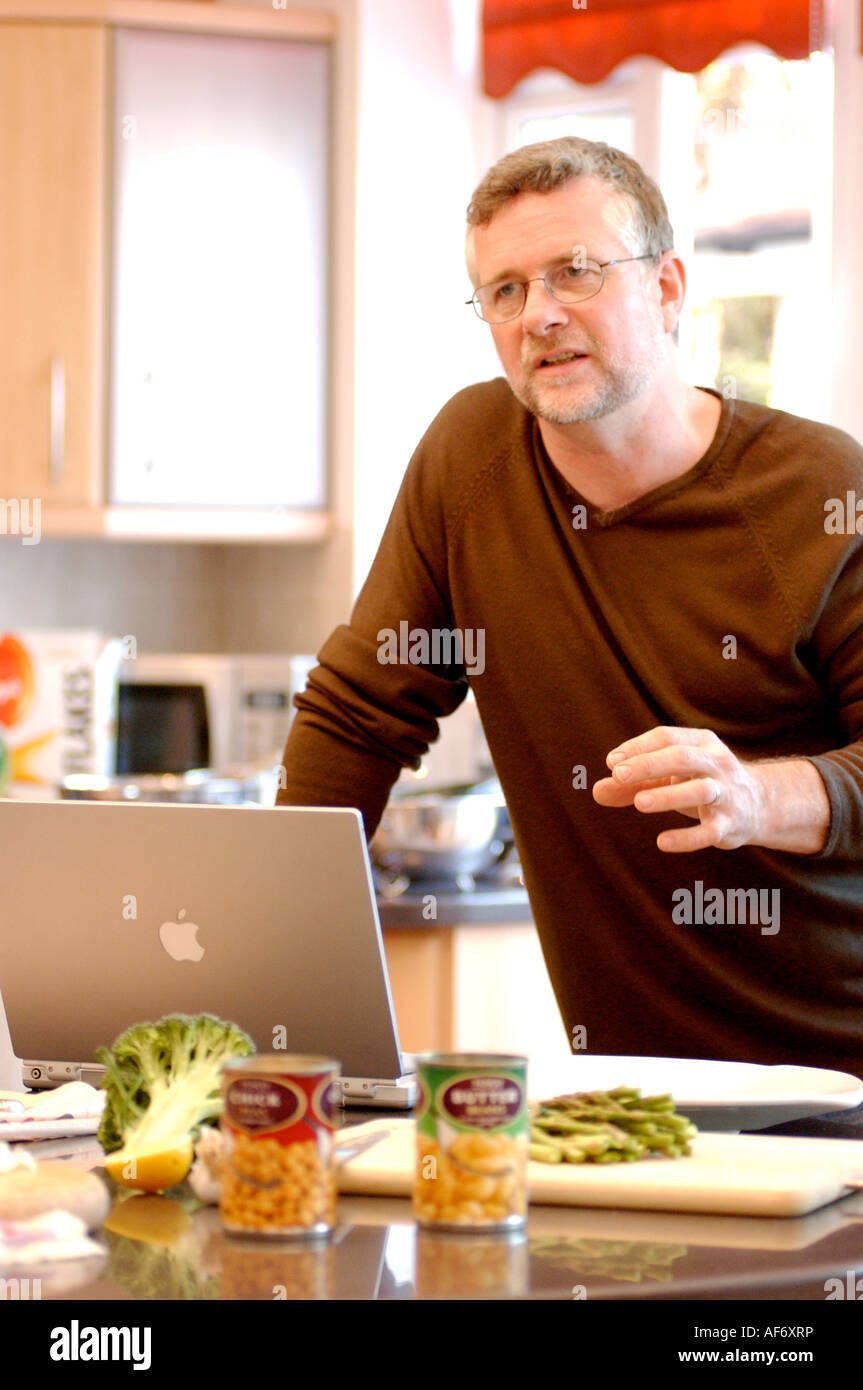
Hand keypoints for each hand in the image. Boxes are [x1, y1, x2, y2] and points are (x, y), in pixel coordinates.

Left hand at [592, 726, 765, 852]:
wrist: (758, 806)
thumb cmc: (701, 784)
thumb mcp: (669, 778)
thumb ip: (632, 784)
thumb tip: (596, 791)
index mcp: (701, 744)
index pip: (667, 738)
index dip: (638, 748)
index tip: (613, 763)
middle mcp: (717, 764)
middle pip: (682, 758)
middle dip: (649, 765)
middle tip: (619, 775)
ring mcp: (726, 794)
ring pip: (700, 791)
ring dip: (669, 795)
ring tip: (639, 802)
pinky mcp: (730, 824)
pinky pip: (709, 831)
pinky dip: (687, 838)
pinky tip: (662, 842)